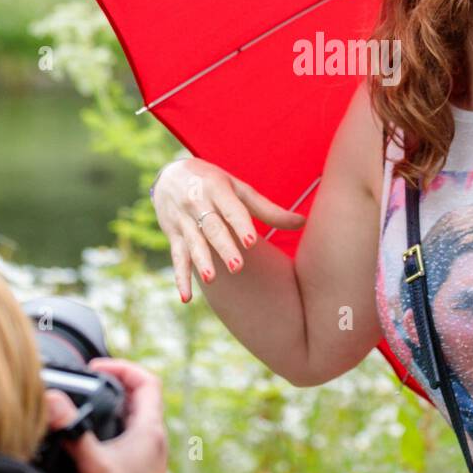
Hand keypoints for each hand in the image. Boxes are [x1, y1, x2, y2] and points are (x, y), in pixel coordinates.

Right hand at [43, 358, 169, 472]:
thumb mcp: (94, 464)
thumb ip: (74, 432)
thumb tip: (53, 400)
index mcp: (150, 428)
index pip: (147, 381)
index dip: (123, 367)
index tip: (97, 368)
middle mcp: (151, 436)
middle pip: (136, 396)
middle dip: (111, 385)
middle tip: (85, 384)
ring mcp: (144, 451)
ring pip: (129, 416)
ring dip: (108, 407)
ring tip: (82, 404)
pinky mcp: (134, 465)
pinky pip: (124, 434)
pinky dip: (107, 427)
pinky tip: (86, 435)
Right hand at [151, 158, 305, 302]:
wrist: (170, 174)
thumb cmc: (215, 184)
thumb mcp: (239, 189)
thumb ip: (268, 209)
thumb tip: (303, 222)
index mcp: (218, 189)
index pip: (231, 209)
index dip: (240, 225)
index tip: (251, 242)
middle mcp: (198, 203)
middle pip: (212, 228)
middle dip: (223, 247)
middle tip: (238, 267)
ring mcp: (183, 220)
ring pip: (193, 243)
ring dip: (201, 261)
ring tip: (211, 279)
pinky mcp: (173, 235)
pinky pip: (177, 257)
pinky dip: (180, 278)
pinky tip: (186, 298)